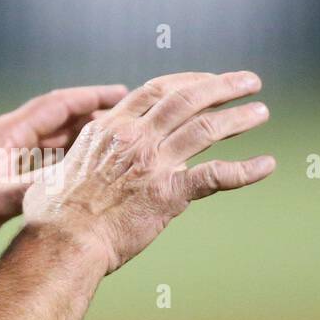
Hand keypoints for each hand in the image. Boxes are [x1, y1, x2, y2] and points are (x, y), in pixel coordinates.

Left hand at [0, 84, 127, 271]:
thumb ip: (29, 188)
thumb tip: (74, 178)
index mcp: (1, 136)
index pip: (52, 106)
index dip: (88, 98)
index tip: (121, 93)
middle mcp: (4, 142)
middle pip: (56, 121)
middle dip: (92, 117)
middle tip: (130, 119)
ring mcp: (3, 161)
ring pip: (51, 143)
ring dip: (82, 140)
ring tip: (117, 143)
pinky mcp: (1, 181)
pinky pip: (43, 164)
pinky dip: (66, 163)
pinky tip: (85, 173)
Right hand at [22, 70, 275, 274]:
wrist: (64, 239)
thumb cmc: (53, 212)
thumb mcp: (61, 169)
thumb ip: (80, 159)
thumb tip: (75, 163)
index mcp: (109, 128)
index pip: (154, 91)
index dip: (185, 80)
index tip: (204, 80)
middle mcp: (134, 138)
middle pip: (186, 98)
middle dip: (221, 85)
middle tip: (248, 81)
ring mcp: (153, 164)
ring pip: (205, 128)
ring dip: (239, 118)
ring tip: (261, 112)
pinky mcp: (169, 194)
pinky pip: (216, 176)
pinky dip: (245, 171)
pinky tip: (266, 166)